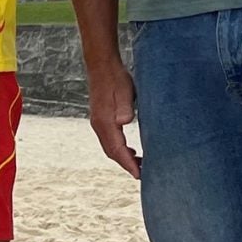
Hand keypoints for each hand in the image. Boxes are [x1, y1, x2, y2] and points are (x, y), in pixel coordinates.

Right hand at [86, 59, 140, 179]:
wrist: (102, 66)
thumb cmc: (116, 78)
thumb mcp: (125, 92)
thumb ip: (125, 108)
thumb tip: (124, 121)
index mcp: (104, 121)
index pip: (117, 149)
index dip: (128, 164)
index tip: (140, 175)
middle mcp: (99, 125)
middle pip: (112, 152)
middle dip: (127, 165)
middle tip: (144, 174)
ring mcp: (98, 122)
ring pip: (110, 147)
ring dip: (123, 157)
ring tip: (140, 164)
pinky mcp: (101, 118)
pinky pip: (109, 140)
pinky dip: (120, 149)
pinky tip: (130, 149)